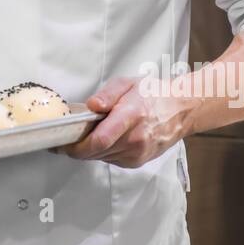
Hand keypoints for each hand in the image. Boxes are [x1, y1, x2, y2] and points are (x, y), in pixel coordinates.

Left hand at [61, 76, 196, 167]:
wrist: (180, 110)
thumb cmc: (153, 94)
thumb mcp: (127, 83)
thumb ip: (107, 94)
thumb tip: (91, 105)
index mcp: (132, 116)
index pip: (100, 140)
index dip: (77, 146)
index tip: (62, 143)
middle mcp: (136, 138)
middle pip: (97, 152)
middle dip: (78, 148)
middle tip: (65, 140)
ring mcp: (138, 153)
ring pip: (102, 158)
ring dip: (89, 151)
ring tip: (84, 137)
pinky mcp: (138, 161)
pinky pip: (112, 160)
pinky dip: (102, 153)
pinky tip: (104, 140)